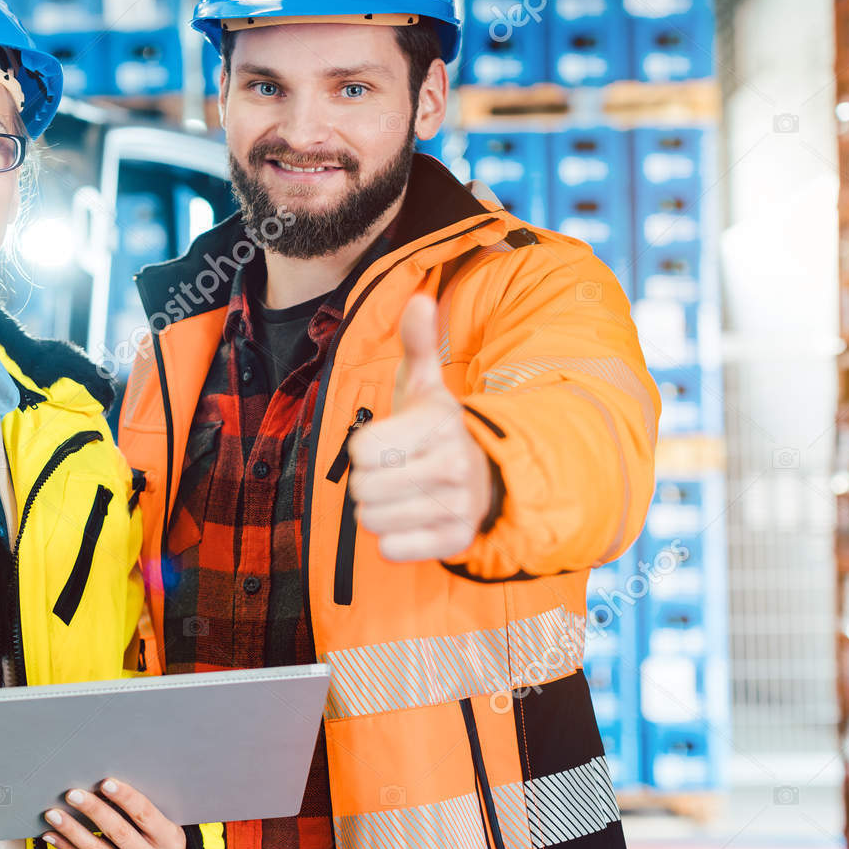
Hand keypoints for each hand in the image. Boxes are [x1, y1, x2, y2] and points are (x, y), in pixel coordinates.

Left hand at [42, 779, 186, 848]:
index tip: (105, 782)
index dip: (125, 797)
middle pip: (119, 833)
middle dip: (93, 811)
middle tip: (72, 794)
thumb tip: (103, 783)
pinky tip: (54, 835)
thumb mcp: (161, 822)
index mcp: (170, 841)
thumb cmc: (157, 837)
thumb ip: (139, 808)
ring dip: (72, 831)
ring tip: (54, 814)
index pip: (145, 815)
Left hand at [345, 293, 493, 561]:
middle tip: (390, 472)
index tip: (384, 443)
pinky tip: (411, 518)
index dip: (362, 448)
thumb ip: (417, 344)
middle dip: (366, 481)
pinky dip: (391, 539)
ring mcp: (456, 506)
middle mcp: (451, 466)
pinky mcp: (454, 541)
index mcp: (438, 426)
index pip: (361, 449)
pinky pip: (391, 549)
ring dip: (376, 509)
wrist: (487, 475)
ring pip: (372, 519)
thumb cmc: (437, 429)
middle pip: (361, 488)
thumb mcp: (425, 386)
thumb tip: (419, 299)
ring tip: (400, 493)